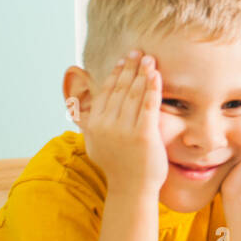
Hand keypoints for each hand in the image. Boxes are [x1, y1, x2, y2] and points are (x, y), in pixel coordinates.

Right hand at [82, 51, 167, 197]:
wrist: (131, 189)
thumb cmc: (118, 166)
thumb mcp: (95, 144)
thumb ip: (91, 125)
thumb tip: (84, 110)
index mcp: (94, 125)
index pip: (106, 92)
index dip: (116, 74)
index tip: (123, 60)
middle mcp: (106, 125)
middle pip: (120, 89)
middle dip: (130, 68)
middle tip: (139, 51)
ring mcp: (124, 130)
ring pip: (134, 94)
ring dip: (142, 73)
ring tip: (149, 59)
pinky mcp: (143, 135)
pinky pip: (148, 105)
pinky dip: (152, 88)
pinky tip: (156, 75)